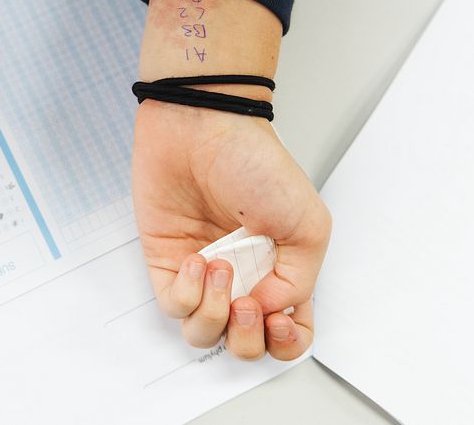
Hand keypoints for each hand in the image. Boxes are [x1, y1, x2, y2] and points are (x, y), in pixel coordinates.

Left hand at [133, 101, 329, 359]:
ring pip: (204, 333)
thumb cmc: (255, 163)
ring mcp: (202, 274)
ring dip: (214, 315)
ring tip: (219, 269)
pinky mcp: (165, 262)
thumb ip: (298, 280)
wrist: (202, 128)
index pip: (289, 333)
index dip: (287, 343)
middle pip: (245, 345)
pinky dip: (186, 293)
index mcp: (281, 272)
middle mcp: (242, 278)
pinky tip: (195, 261)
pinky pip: (173, 306)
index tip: (281, 321)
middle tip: (249, 301)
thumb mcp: (308, 223)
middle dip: (247, 337)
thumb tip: (267, 311)